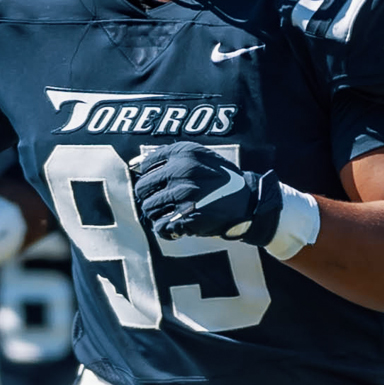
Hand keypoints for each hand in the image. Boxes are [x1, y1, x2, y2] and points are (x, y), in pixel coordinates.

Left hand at [131, 142, 282, 244]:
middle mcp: (182, 171)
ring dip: (157, 215)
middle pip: (142, 189)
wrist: (249, 203)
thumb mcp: (201, 157)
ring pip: (148, 209)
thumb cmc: (221, 180)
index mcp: (183, 153)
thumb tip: (134, 162)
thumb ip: (170, 156)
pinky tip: (177, 228)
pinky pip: (160, 227)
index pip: (145, 165)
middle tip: (163, 204)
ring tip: (172, 216)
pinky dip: (166, 231)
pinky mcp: (187, 217)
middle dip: (149, 198)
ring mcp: (184, 195)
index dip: (150, 178)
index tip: (161, 186)